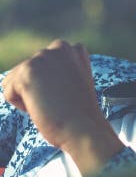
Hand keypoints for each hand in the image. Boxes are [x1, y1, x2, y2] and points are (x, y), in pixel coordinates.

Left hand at [1, 40, 123, 176]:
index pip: (41, 67)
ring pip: (15, 82)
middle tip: (61, 101)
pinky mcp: (27, 71)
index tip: (69, 95)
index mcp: (73, 50)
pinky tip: (44, 107)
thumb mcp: (73, 83)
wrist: (85, 129)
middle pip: (26, 72)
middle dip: (38, 90)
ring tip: (52, 104)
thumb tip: (34, 77)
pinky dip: (23, 106)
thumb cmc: (80, 114)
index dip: (50, 86)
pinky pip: (10, 93)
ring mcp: (42, 58)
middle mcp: (58, 47)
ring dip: (29, 98)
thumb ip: (57, 71)